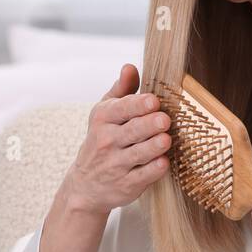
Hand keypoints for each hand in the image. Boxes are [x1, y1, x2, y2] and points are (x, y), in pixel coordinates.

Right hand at [63, 64, 171, 215]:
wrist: (85, 185)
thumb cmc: (103, 140)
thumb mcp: (105, 113)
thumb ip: (121, 90)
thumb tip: (130, 66)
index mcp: (103, 119)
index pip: (121, 109)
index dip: (137, 105)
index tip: (153, 101)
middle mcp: (107, 141)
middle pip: (132, 131)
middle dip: (148, 125)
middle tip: (164, 119)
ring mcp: (116, 165)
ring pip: (138, 154)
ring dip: (153, 147)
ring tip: (166, 139)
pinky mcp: (127, 185)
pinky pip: (142, 177)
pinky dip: (153, 170)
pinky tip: (164, 162)